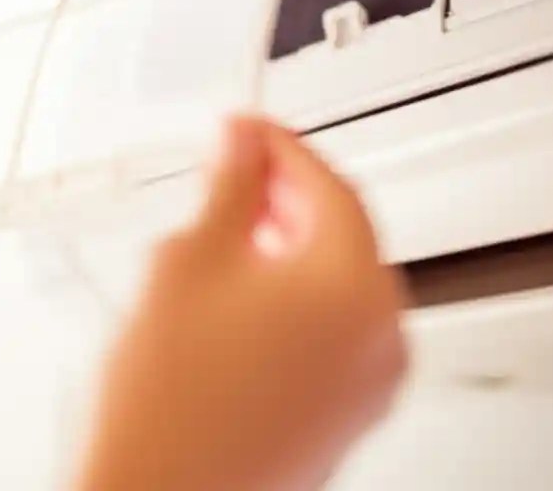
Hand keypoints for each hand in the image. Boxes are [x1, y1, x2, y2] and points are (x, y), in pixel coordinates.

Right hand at [77, 118, 407, 490]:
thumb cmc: (170, 404)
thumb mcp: (189, 260)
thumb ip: (228, 187)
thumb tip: (243, 147)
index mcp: (354, 287)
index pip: (332, 186)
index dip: (282, 148)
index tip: (248, 132)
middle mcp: (381, 338)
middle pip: (346, 237)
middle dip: (289, 199)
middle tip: (236, 176)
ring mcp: (369, 386)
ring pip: (339, 290)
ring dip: (292, 253)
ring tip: (228, 241)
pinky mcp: (347, 420)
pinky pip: (334, 338)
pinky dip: (297, 307)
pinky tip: (239, 306)